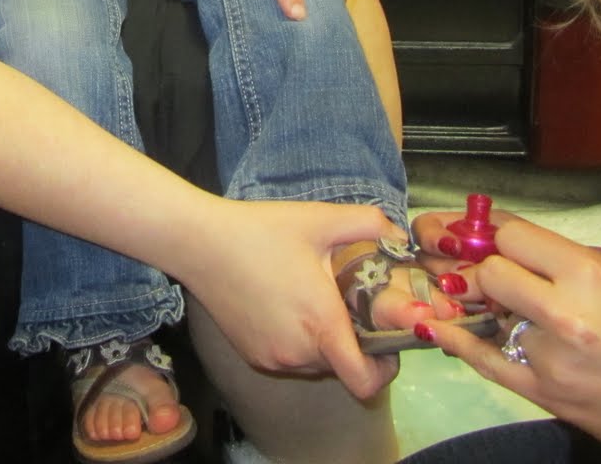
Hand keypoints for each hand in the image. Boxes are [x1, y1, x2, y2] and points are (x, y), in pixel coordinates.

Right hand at [180, 199, 403, 398]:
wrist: (199, 242)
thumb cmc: (260, 230)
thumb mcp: (320, 219)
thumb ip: (371, 225)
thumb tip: (402, 239)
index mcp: (320, 324)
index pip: (365, 380)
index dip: (385, 371)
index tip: (387, 346)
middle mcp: (298, 352)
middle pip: (342, 367)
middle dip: (353, 342)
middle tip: (348, 304)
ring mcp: (272, 357)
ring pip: (316, 363)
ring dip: (325, 342)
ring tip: (316, 300)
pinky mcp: (253, 356)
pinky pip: (290, 358)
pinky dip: (299, 341)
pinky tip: (287, 304)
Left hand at [411, 213, 600, 461]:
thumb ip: (563, 258)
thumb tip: (503, 229)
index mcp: (591, 274)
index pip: (512, 236)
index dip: (503, 237)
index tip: (504, 242)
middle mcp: (564, 312)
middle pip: (491, 272)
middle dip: (493, 270)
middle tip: (507, 279)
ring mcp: (550, 359)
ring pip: (489, 316)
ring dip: (494, 310)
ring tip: (501, 306)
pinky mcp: (546, 397)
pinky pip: (485, 362)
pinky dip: (459, 342)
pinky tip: (436, 327)